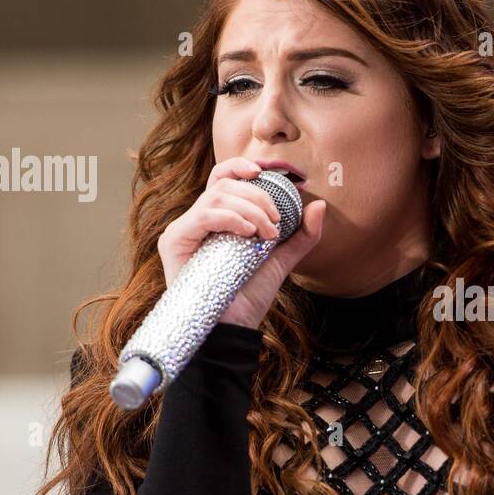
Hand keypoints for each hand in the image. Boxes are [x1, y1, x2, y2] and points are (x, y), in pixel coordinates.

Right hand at [156, 157, 326, 328]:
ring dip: (251, 209)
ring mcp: (185, 228)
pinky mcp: (175, 240)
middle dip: (260, 195)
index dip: (251, 166)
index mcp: (219, 218)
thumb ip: (300, 235)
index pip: (228, 177)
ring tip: (267, 234)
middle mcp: (199, 219)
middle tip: (277, 222)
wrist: (232, 328)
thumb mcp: (281, 260)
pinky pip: (204, 214)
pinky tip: (249, 233)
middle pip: (226, 181)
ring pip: (218, 194)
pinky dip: (231, 218)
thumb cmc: (249, 296)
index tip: (282, 171)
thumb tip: (318, 206)